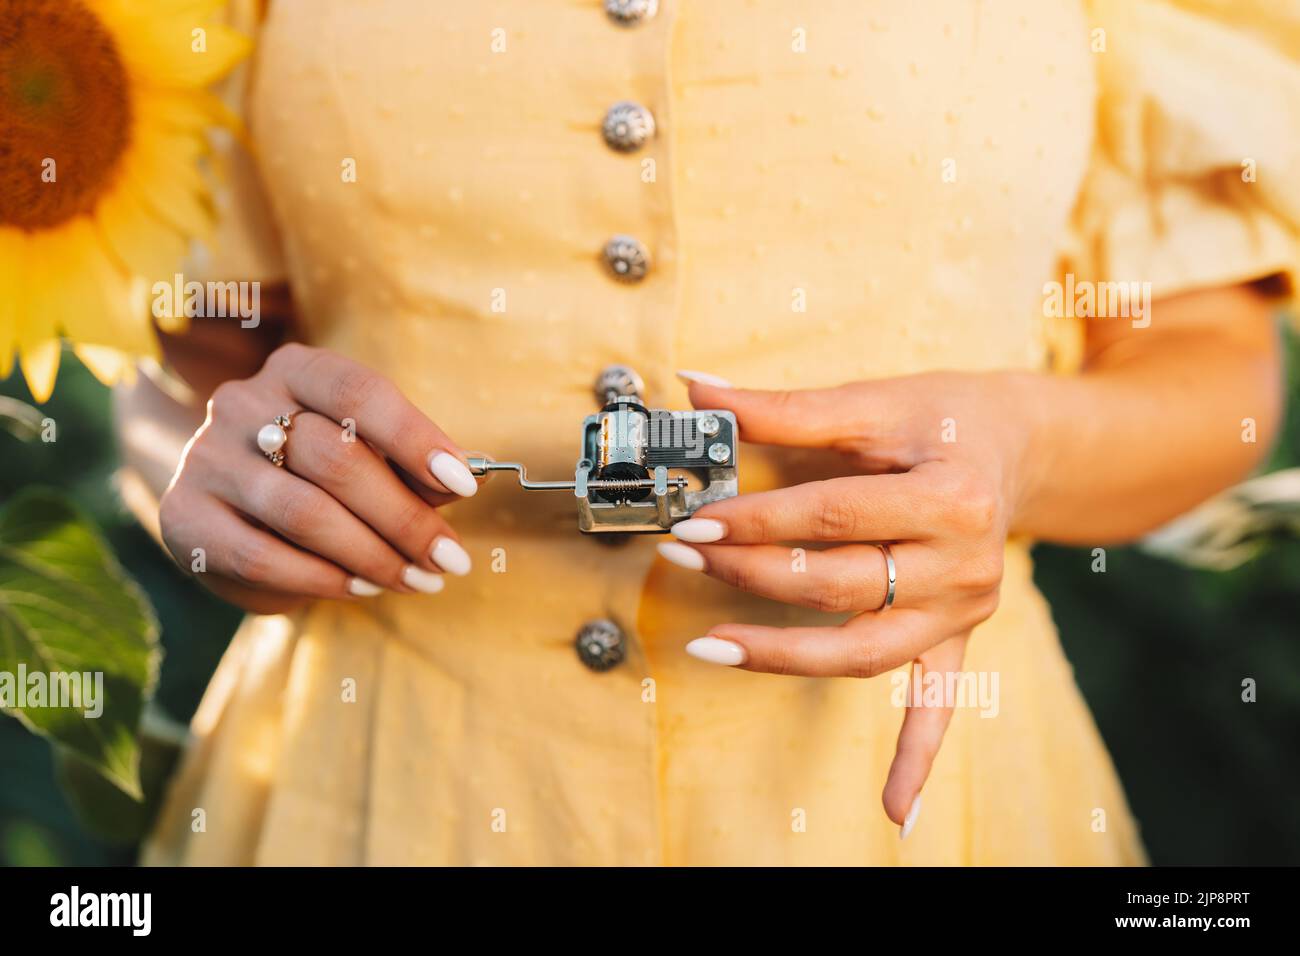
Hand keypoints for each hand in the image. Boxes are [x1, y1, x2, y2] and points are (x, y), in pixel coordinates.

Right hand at [158, 343, 477, 612]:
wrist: (225, 506)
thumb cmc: (317, 477)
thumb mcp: (367, 456)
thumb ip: (411, 466)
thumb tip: (467, 479)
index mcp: (295, 371)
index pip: (359, 393)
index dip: (416, 438)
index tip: (465, 485)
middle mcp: (242, 403)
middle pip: (336, 459)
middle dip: (405, 517)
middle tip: (449, 558)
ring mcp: (206, 458)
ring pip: (304, 512)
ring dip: (373, 555)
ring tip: (417, 580)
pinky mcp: (185, 517)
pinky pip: (264, 555)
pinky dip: (324, 577)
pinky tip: (362, 588)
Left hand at [662, 370, 1036, 834]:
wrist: (1019, 447)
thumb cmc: (943, 420)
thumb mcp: (871, 402)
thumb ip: (783, 406)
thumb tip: (697, 388)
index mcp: (949, 496)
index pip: (830, 517)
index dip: (756, 522)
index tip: (694, 523)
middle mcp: (965, 562)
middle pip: (841, 585)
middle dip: (752, 575)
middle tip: (683, 557)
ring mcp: (964, 610)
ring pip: (865, 651)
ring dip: (786, 655)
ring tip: (712, 648)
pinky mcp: (959, 638)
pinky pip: (938, 705)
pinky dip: (917, 758)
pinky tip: (894, 812)